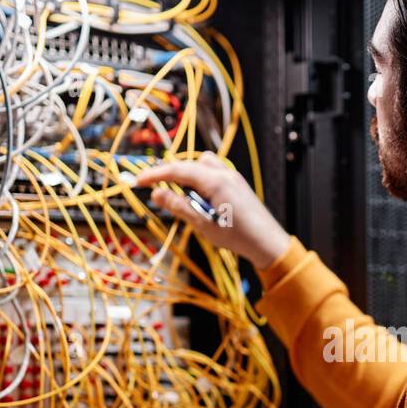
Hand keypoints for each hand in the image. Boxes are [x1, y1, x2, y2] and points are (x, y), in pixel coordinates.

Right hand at [135, 152, 290, 270]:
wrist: (267, 242)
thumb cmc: (238, 235)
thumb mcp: (202, 224)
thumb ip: (179, 206)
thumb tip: (157, 193)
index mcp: (215, 181)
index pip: (178, 170)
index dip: (156, 174)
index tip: (139, 181)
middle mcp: (224, 173)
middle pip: (189, 165)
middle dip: (170, 176)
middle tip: (156, 191)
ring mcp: (232, 177)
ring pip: (202, 165)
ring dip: (187, 177)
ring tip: (182, 199)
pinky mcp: (236, 184)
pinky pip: (213, 173)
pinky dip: (200, 180)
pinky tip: (200, 199)